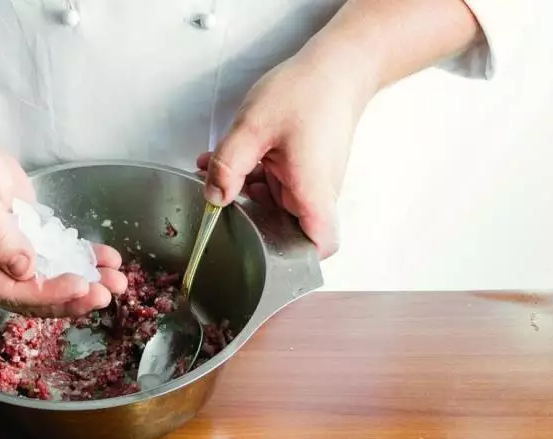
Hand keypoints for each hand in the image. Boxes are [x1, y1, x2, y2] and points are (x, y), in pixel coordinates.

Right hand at [0, 130, 127, 316]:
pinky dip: (83, 259)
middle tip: (107, 294)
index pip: (12, 291)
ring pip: (51, 278)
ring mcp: (11, 254)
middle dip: (73, 296)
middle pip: (35, 294)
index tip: (80, 286)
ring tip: (118, 282)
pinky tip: (108, 260)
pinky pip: (58, 255)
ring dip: (85, 281)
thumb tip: (26, 269)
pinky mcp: (29, 237)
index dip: (48, 292)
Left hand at [200, 52, 375, 258]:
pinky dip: (253, 175)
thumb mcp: (252, 127)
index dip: (293, 258)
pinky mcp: (306, 168)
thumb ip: (227, 165)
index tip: (258, 252)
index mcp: (312, 189)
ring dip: (245, 193)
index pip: (318, 244)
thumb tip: (213, 198)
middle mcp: (318, 191)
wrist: (338, 66)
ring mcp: (313, 181)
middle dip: (249, 218)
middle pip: (286, 228)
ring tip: (217, 172)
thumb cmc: (307, 92)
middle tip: (218, 201)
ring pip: (276, 205)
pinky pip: (277, 183)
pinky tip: (229, 159)